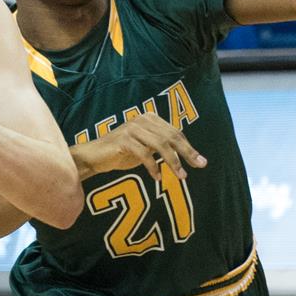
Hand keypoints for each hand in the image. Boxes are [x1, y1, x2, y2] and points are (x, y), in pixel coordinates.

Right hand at [76, 105, 204, 182]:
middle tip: (199, 165)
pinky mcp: (123, 140)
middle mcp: (142, 119)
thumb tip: (187, 154)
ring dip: (173, 162)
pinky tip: (157, 178)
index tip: (200, 162)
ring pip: (160, 144)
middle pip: (171, 136)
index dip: (189, 147)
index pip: (175, 132)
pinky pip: (144, 154)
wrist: (94, 156)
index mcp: (150, 118)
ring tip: (181, 176)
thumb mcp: (146, 148)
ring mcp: (132, 128)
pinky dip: (153, 167)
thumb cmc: (121, 153)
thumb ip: (162, 147)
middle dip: (187, 152)